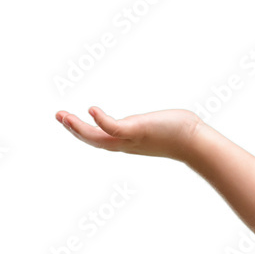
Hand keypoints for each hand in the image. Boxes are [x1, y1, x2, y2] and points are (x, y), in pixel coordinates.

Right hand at [55, 105, 201, 160]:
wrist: (196, 142)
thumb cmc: (182, 133)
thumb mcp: (158, 128)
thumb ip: (149, 125)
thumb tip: (158, 120)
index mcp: (128, 141)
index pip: (100, 138)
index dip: (84, 131)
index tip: (71, 120)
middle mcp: (126, 144)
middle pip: (93, 141)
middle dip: (73, 129)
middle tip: (58, 115)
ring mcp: (131, 139)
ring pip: (98, 138)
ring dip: (78, 128)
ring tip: (62, 115)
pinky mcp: (138, 132)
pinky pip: (114, 128)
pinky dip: (101, 120)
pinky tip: (91, 109)